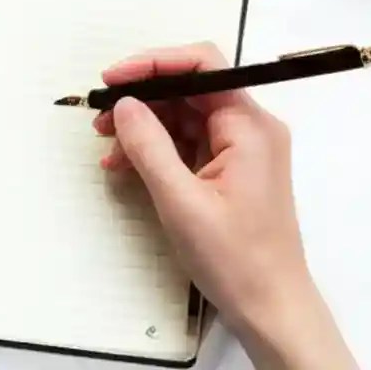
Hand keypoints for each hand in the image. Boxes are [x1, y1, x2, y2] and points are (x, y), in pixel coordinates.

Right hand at [96, 43, 356, 369]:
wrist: (270, 307)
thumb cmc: (234, 258)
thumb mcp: (181, 201)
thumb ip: (149, 146)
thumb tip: (124, 103)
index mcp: (249, 127)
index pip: (203, 65)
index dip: (154, 63)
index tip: (113, 78)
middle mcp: (250, 129)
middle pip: (189, 89)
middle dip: (142, 97)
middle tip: (99, 116)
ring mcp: (241, 149)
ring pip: (183, 116)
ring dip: (142, 125)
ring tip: (106, 143)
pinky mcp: (230, 169)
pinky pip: (187, 142)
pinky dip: (154, 148)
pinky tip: (124, 164)